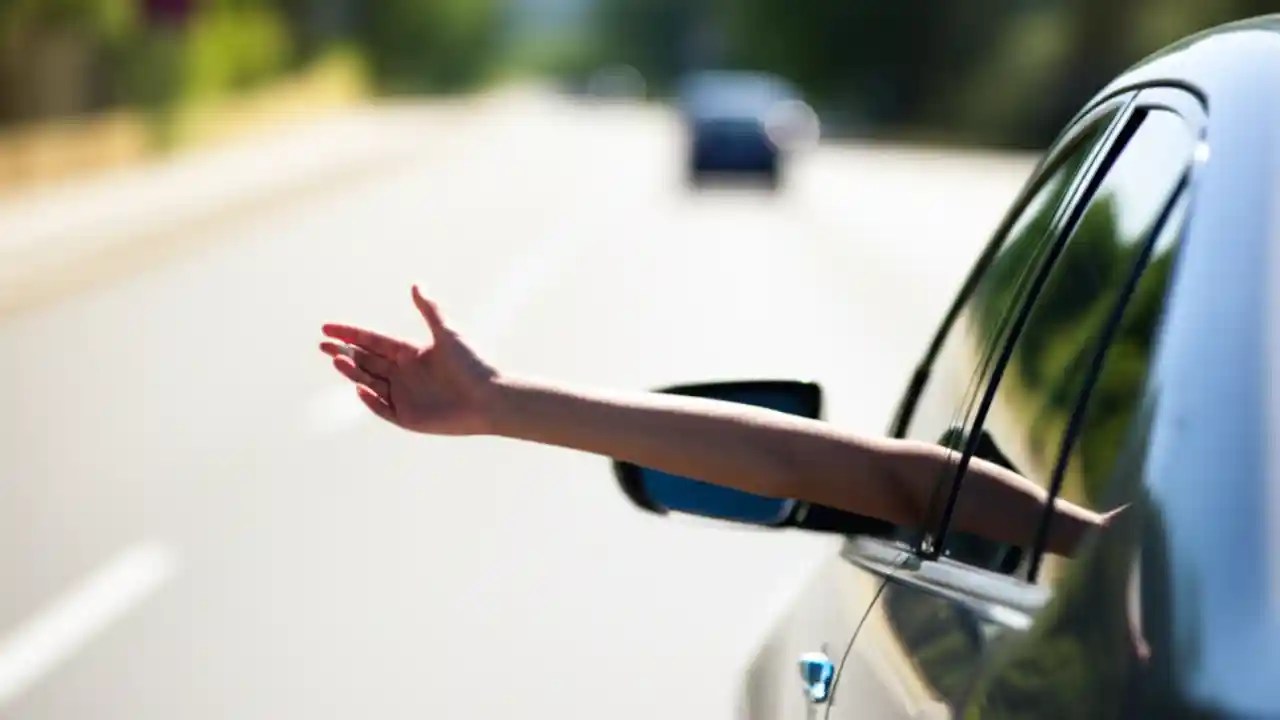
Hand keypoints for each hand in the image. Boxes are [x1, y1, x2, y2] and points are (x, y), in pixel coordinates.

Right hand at [319, 286, 499, 434]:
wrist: (490, 398)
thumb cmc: (472, 364)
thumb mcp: (447, 332)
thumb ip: (429, 310)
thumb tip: (416, 284)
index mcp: (410, 353)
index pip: (372, 342)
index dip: (350, 334)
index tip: (327, 328)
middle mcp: (404, 374)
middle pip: (366, 362)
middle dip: (343, 353)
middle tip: (323, 345)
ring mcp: (404, 396)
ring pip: (369, 382)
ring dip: (352, 372)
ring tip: (336, 360)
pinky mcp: (408, 418)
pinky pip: (382, 408)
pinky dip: (370, 400)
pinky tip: (359, 388)